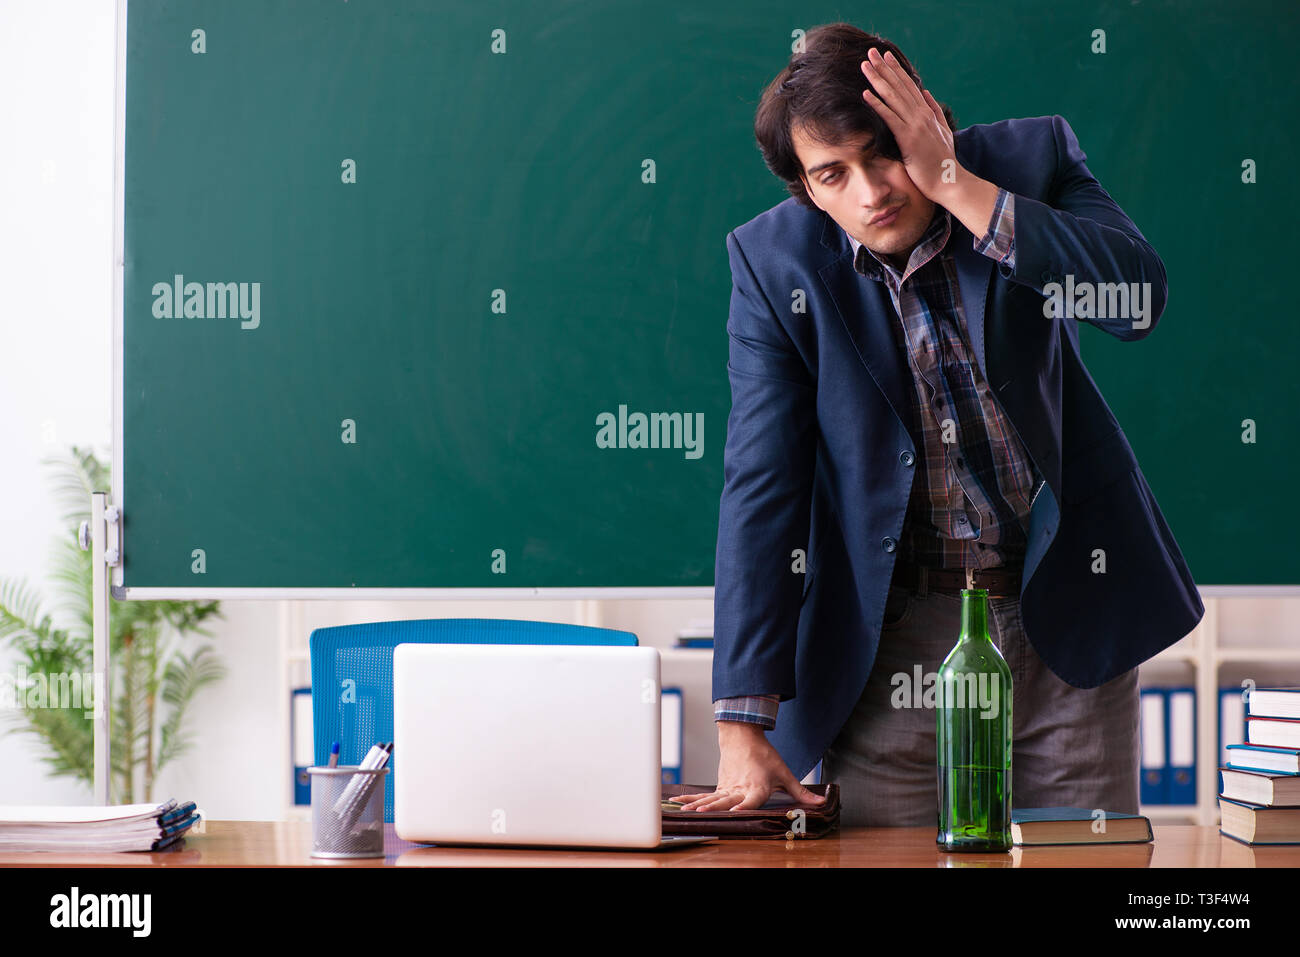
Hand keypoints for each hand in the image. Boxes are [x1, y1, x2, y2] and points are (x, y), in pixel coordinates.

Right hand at [673, 721, 826, 810]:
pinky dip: (690, 799)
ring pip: (711, 798)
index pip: (750, 799)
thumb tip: (821, 802)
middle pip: (725, 800)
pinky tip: (678, 804)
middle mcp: (740, 788)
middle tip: (701, 813)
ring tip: (686, 811)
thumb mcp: (784, 772)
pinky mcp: (719, 786)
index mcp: (757, 786)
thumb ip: (801, 791)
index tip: (735, 811)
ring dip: (697, 804)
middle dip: (713, 808)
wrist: (742, 735)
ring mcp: (727, 786)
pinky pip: (704, 795)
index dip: (743, 806)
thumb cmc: (763, 755)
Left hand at [859, 48, 956, 202]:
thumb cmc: (943, 161)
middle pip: (900, 86)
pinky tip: (866, 94)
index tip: (886, 56)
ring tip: (865, 66)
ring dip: (878, 80)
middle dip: (884, 68)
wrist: (949, 180)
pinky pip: (890, 118)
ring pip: (893, 97)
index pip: (909, 86)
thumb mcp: (942, 131)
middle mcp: (921, 115)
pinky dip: (878, 105)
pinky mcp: (909, 139)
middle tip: (871, 51)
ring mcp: (915, 125)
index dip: (897, 70)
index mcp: (927, 112)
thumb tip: (926, 92)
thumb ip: (934, 110)